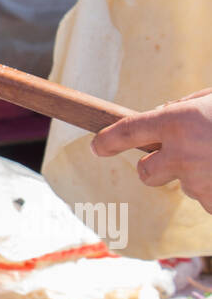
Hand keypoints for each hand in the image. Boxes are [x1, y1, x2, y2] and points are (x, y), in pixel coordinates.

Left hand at [92, 89, 211, 212]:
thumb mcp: (210, 99)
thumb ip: (182, 107)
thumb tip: (160, 113)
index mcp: (178, 122)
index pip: (128, 131)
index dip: (109, 140)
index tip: (97, 147)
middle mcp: (181, 153)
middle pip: (146, 172)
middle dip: (153, 167)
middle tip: (177, 158)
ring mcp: (197, 180)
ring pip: (184, 185)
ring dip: (197, 176)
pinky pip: (206, 200)